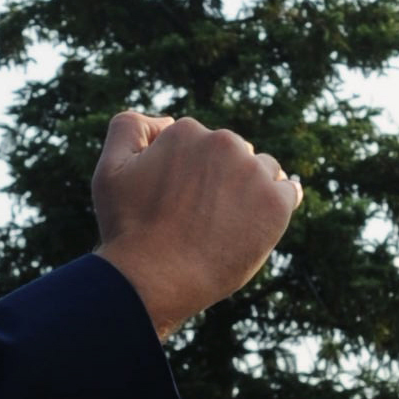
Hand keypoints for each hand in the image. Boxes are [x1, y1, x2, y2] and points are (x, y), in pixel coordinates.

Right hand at [90, 110, 301, 337]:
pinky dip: (276, 204)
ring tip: (224, 224)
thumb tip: (165, 120)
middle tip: (197, 217)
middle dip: (219, 178)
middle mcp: (224, 143)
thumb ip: (129, 128)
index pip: (197, 144)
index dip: (185, 172)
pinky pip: (288, 192)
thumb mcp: (110, 169)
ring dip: (249, 189)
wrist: (155, 279)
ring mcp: (253, 173)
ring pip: (261, 170)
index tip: (174, 201)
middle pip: (231, 154)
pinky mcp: (275, 204)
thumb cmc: (128, 228)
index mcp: (187, 130)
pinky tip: (258, 222)